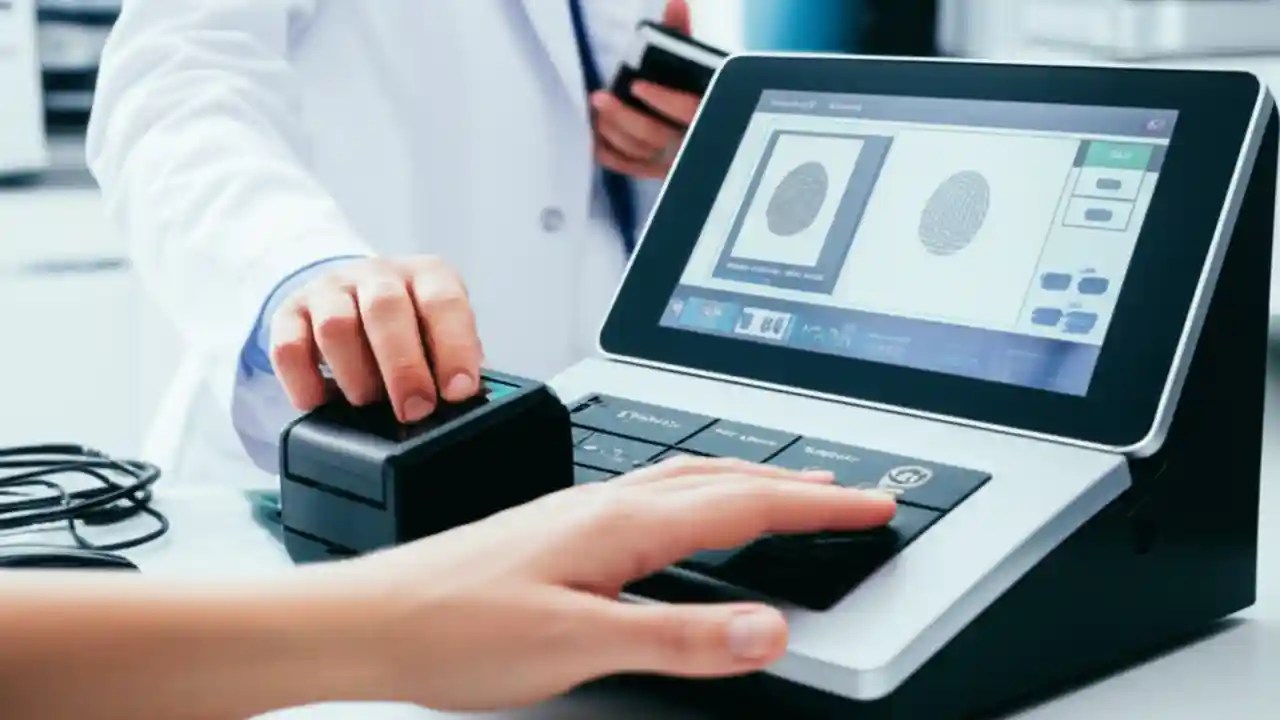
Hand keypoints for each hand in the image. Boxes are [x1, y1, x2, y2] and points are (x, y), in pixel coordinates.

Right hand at [268, 256, 483, 423]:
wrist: (353, 298)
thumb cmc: (411, 327)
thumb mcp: (441, 333)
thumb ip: (451, 359)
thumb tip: (459, 398)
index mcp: (427, 275)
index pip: (443, 302)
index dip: (453, 348)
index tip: (457, 391)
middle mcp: (378, 274)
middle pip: (385, 310)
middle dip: (403, 367)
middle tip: (414, 410)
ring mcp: (331, 289)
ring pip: (335, 325)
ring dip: (355, 374)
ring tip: (368, 402)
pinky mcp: (291, 311)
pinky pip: (288, 346)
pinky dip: (303, 381)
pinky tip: (319, 402)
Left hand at [335, 457, 897, 711]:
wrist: (371, 618)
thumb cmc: (457, 628)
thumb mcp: (577, 646)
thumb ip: (678, 638)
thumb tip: (768, 630)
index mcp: (622, 524)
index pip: (745, 507)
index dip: (817, 510)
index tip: (875, 505)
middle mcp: (606, 504)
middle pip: (724, 480)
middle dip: (797, 487)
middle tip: (853, 492)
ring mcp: (581, 510)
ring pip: (688, 480)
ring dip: (750, 482)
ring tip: (790, 489)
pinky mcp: (561, 526)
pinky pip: (654, 492)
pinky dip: (700, 492)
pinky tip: (687, 508)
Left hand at [591, 0, 701, 178]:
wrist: (701, 125)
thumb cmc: (694, 88)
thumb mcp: (693, 61)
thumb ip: (681, 34)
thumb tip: (675, 4)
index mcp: (706, 110)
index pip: (688, 112)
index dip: (663, 101)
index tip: (637, 86)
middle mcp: (691, 141)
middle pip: (657, 136)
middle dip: (625, 118)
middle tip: (600, 98)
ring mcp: (672, 161)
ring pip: (640, 153)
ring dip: (614, 132)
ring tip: (597, 112)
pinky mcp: (654, 171)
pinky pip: (629, 168)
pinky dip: (610, 154)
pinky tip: (597, 136)